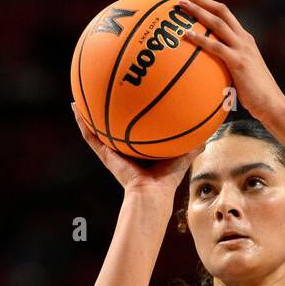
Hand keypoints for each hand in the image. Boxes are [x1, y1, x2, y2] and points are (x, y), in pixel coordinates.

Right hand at [71, 101, 200, 194]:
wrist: (150, 194)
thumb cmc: (166, 180)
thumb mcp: (182, 156)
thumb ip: (193, 145)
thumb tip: (209, 134)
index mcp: (138, 148)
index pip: (133, 128)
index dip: (129, 114)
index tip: (127, 97)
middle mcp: (123, 148)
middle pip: (112, 126)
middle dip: (106, 111)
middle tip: (100, 91)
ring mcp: (111, 151)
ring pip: (96, 130)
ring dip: (87, 114)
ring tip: (78, 96)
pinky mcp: (104, 154)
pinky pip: (91, 137)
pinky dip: (81, 123)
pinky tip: (75, 107)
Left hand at [174, 0, 284, 120]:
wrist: (272, 105)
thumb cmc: (255, 96)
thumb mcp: (241, 75)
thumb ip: (227, 67)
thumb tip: (207, 72)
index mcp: (245, 39)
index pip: (225, 13)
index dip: (207, 3)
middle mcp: (244, 39)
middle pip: (220, 10)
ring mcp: (242, 49)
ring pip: (217, 23)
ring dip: (197, 11)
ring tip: (179, 4)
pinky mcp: (238, 62)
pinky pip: (216, 47)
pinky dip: (200, 39)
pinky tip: (185, 35)